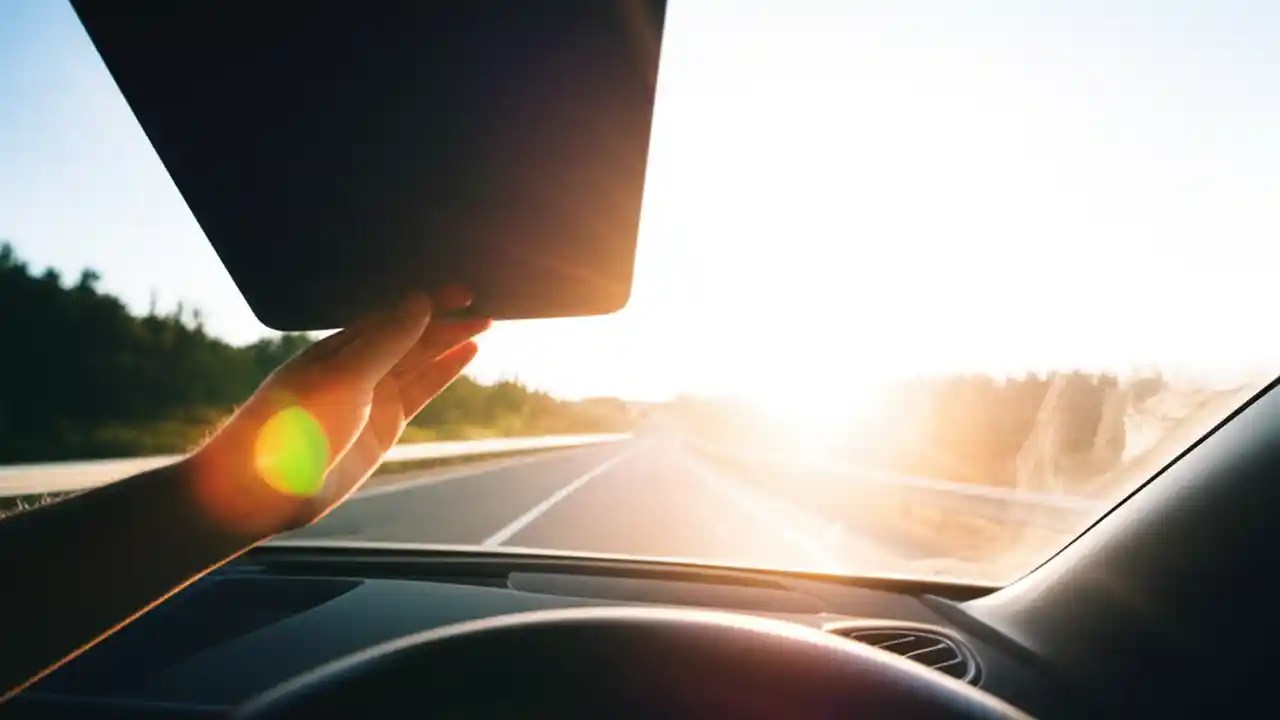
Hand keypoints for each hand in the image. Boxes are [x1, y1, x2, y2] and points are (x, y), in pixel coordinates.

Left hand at [186, 289, 490, 537]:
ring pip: (421, 361)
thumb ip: (386, 341)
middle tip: (486, 309)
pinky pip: (422, 391)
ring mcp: (373, 396)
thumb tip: (420, 301)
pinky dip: (445, 372)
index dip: (429, 302)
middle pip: (411, 336)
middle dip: (447, 321)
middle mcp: (359, 366)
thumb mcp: (343, 377)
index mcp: (341, 346)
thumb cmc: (292, 422)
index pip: (394, 314)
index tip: (463, 292)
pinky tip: (467, 355)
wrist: (268, 485)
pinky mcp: (384, 425)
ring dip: (451, 343)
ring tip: (485, 325)